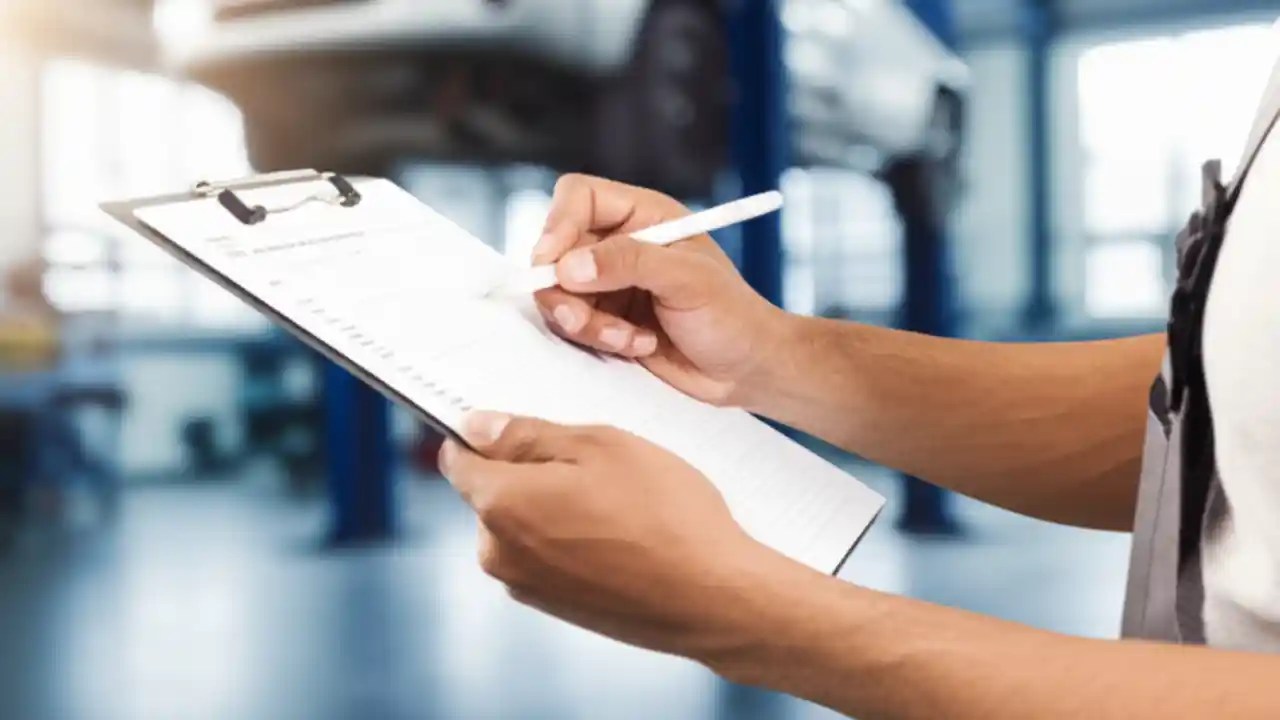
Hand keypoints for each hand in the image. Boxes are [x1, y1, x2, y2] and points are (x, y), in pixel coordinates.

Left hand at [439, 410, 780, 659]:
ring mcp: (526, 587)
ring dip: (554, 507)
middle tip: (592, 463)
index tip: (516, 426)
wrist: (712, 598)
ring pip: (523, 525)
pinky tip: (620, 534)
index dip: (482, 435)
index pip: (457, 460)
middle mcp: (499, 553)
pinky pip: (547, 556)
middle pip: (492, 494)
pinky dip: (571, 540)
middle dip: (529, 472)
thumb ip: (527, 435)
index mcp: (501, 504)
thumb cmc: (664, 514)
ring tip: (615, 501)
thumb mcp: (601, 446)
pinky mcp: (556, 609)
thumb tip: (475, 427)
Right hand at [532, 174, 788, 405]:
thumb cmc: (732, 315)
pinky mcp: (605, 321)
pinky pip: (573, 327)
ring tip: (628, 339)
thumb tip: (569, 265)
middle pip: (556, 250)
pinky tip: (639, 346)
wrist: (746, 369)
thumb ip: (630, 263)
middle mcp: (619, 244)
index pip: (578, 198)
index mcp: (642, 215)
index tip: (552, 263)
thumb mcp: (687, 279)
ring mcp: (608, 285)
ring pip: (558, 293)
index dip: (557, 224)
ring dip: (585, 323)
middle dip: (564, 290)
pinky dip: (598, 341)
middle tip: (580, 320)